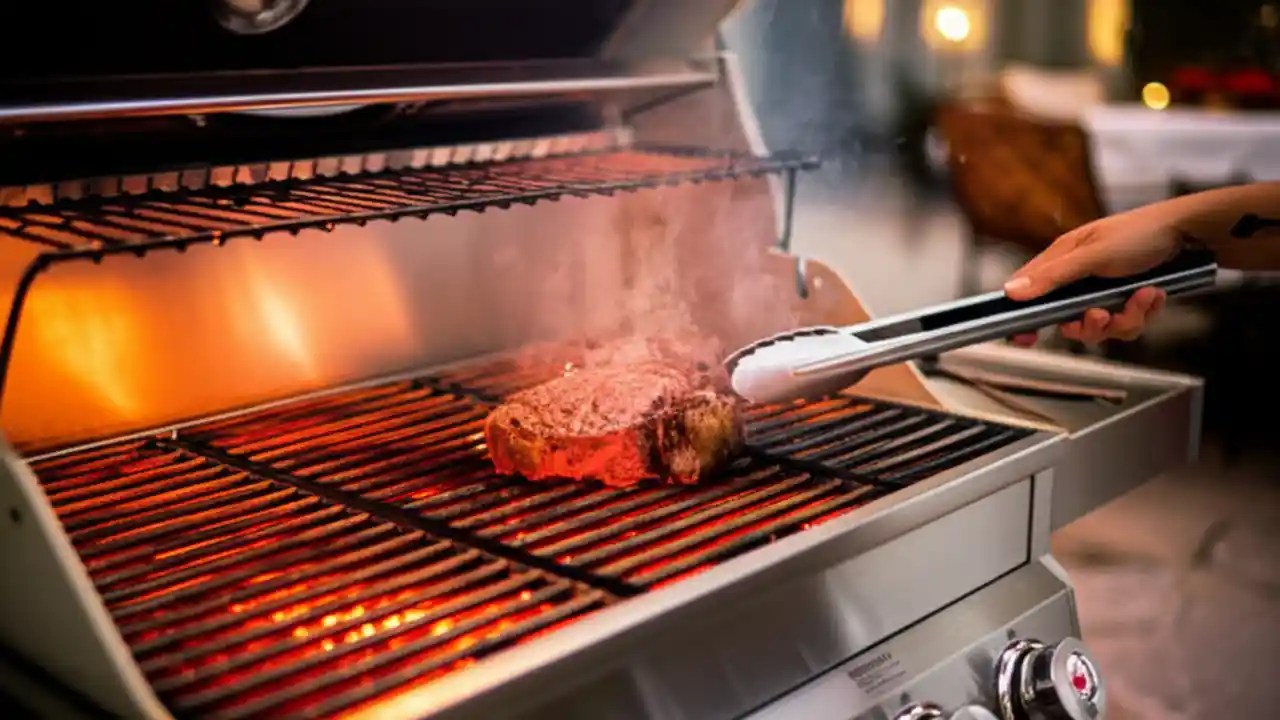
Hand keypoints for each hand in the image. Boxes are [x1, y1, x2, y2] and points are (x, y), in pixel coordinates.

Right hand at [1003, 205, 1181, 345]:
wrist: (1193, 234)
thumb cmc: (1142, 233)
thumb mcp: (1093, 255)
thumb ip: (1053, 276)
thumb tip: (1012, 292)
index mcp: (1063, 259)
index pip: (1030, 290)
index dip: (1024, 316)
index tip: (1023, 337)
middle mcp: (1081, 278)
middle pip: (1068, 320)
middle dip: (1089, 325)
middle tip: (1101, 315)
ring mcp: (1105, 292)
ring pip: (1101, 327)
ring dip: (1124, 318)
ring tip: (1143, 296)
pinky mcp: (1128, 300)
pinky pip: (1126, 325)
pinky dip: (1143, 313)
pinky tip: (1154, 294)